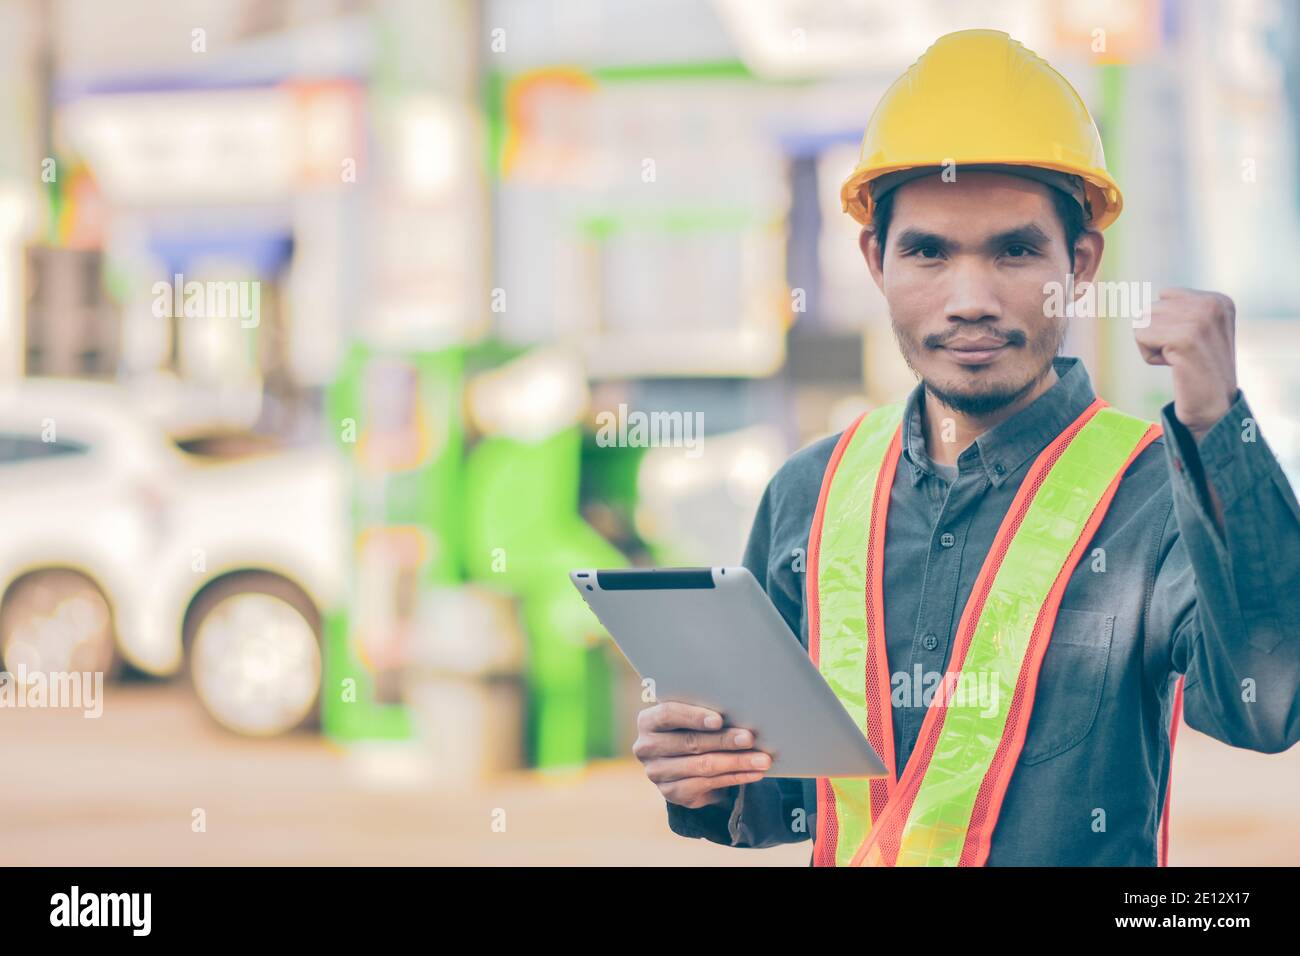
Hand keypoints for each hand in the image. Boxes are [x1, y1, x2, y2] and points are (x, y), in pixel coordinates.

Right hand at [633, 701, 771, 809]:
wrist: (680, 758)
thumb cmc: (690, 726)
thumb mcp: (690, 715)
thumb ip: (704, 712)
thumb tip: (741, 709)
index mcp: (648, 721)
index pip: (668, 714)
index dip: (694, 716)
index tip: (720, 720)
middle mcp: (646, 748)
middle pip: (690, 742)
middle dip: (724, 740)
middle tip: (751, 739)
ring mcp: (657, 773)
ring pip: (703, 767)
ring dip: (737, 763)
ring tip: (762, 760)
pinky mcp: (672, 793)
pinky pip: (708, 785)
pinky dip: (735, 778)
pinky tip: (753, 773)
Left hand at [1135, 288, 1237, 439]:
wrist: (1214, 406)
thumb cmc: (1197, 370)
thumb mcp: (1195, 330)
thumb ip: (1177, 309)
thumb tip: (1132, 298)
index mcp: (1218, 300)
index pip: (1165, 295)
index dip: (1167, 324)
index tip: (1189, 344)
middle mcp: (1212, 304)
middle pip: (1152, 308)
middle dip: (1157, 334)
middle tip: (1182, 355)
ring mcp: (1200, 319)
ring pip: (1143, 321)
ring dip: (1153, 345)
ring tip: (1179, 360)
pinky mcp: (1185, 337)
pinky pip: (1141, 336)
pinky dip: (1150, 355)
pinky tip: (1174, 366)